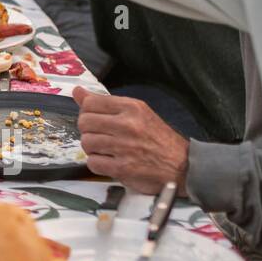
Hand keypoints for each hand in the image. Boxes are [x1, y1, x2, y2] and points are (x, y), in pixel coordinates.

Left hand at [72, 86, 189, 193]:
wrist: (184, 166)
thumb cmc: (158, 139)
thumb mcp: (137, 113)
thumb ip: (106, 103)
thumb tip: (77, 91)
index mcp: (132, 108)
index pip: (90, 103)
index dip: (87, 112)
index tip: (96, 120)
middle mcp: (128, 125)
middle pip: (84, 122)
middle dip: (88, 131)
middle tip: (101, 136)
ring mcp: (125, 147)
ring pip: (86, 143)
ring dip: (93, 149)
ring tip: (107, 150)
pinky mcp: (123, 168)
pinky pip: (93, 163)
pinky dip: (98, 164)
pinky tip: (110, 162)